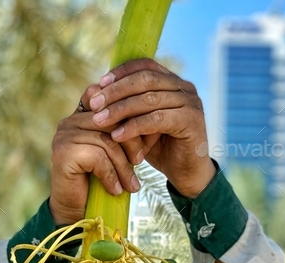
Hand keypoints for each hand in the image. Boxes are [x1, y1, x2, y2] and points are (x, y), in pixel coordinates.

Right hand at [49, 96, 145, 225]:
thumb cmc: (96, 183)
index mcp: (81, 115)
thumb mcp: (113, 154)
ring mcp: (64, 136)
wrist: (74, 212)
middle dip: (131, 142)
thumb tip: (156, 122)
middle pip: (111, 122)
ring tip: (132, 185)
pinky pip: (98, 158)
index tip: (148, 136)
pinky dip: (111, 176)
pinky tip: (116, 190)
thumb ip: (125, 134)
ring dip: (123, 166)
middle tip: (141, 162)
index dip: (131, 119)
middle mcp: (69, 121)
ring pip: (107, 142)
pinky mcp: (64, 153)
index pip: (110, 104)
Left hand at [87, 59, 215, 198]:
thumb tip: (94, 94)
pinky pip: (156, 119)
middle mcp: (184, 87)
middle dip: (116, 91)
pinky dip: (134, 127)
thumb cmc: (161, 149)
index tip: (99, 84)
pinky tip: (117, 135)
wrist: (186, 174)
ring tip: (99, 120)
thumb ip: (126, 107)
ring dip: (120, 109)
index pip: (145, 65)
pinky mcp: (191, 120)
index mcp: (172, 82)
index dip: (121, 72)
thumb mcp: (140, 124)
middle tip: (94, 104)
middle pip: (145, 79)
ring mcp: (190, 102)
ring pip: (149, 99)